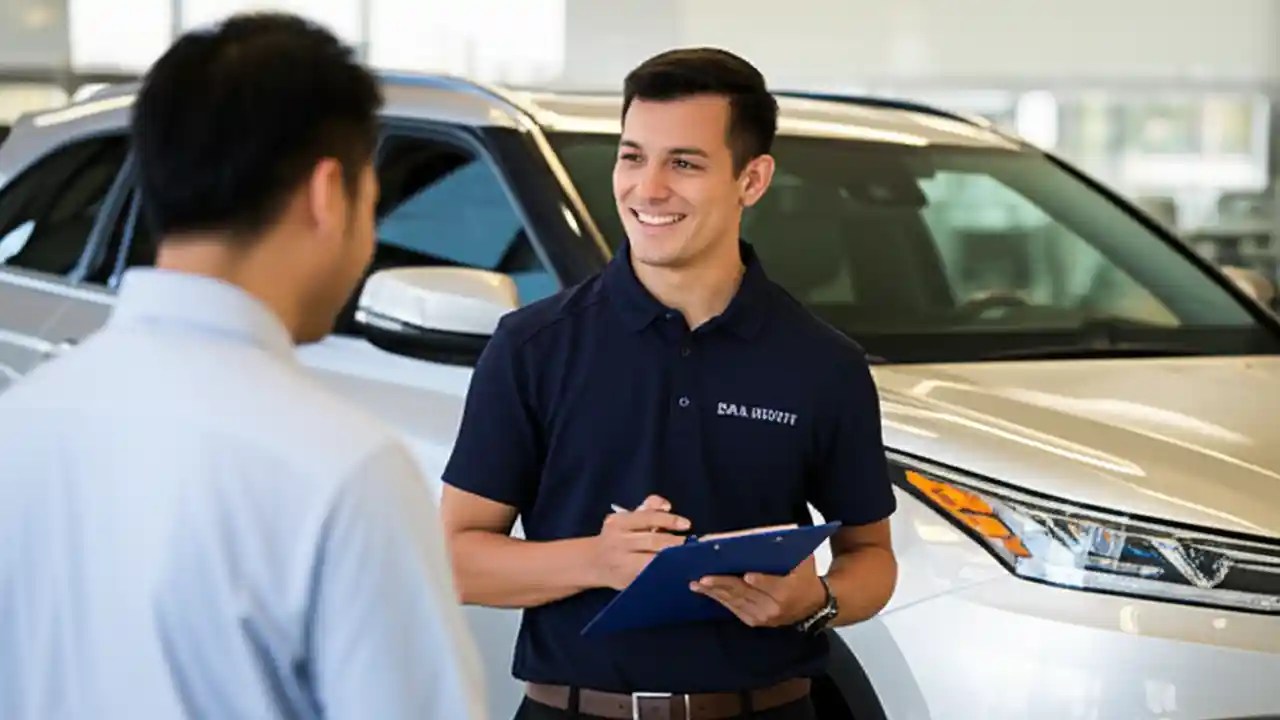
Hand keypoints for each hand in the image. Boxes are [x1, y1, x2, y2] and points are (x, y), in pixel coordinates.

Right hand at [592, 495, 689, 590]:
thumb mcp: (627, 519)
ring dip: (674, 559)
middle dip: (675, 543)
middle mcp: (618, 542)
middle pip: (652, 541)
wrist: (593, 562)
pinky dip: (666, 573)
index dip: (669, 520)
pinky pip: (651, 576)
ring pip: (653, 561)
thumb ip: (648, 509)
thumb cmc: (616, 536)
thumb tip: (666, 505)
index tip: (686, 525)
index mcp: (618, 523)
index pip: (647, 518)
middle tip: (693, 544)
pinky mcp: (627, 581)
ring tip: (689, 557)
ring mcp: (622, 564)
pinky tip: (678, 571)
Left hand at [691, 555, 825, 627]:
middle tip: (704, 577)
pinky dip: (719, 599)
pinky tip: (706, 591)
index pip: (771, 584)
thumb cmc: (805, 576)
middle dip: (723, 585)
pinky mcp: (755, 621)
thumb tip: (767, 536)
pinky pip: (734, 609)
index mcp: (787, 590)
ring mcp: (763, 617)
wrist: (813, 605)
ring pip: (735, 602)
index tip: (745, 575)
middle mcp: (774, 607)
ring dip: (714, 593)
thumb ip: (788, 549)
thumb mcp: (803, 560)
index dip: (759, 581)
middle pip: (746, 593)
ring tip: (697, 583)